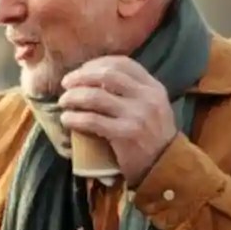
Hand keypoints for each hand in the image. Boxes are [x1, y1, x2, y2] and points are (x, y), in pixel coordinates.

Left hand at [58, 56, 175, 183]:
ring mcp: (137, 115)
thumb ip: (132, 91)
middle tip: (66, 84)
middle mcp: (147, 97)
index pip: (122, 63)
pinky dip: (74, 118)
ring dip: (73, 97)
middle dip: (81, 76)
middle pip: (106, 75)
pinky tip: (66, 120)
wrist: (166, 166)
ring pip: (95, 96)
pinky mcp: (125, 134)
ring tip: (64, 102)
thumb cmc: (153, 136)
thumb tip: (95, 78)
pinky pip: (92, 120)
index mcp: (153, 87)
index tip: (82, 70)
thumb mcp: (152, 106)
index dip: (97, 63)